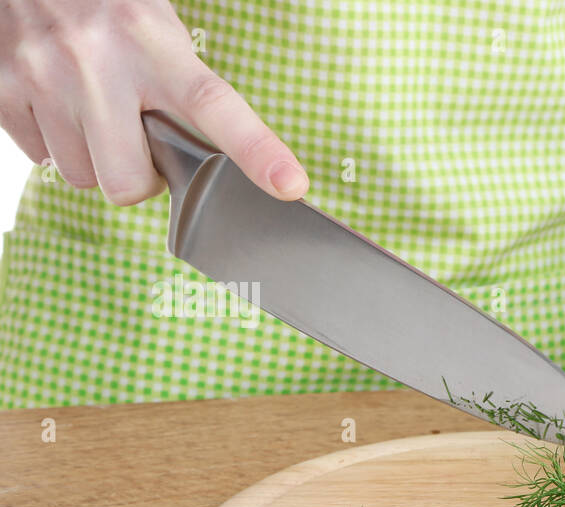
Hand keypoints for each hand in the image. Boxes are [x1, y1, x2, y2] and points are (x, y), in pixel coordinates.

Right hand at [0, 0, 307, 204]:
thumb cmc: (106, 5)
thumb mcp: (156, 30)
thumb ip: (181, 88)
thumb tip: (217, 160)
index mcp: (152, 42)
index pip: (215, 106)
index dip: (257, 151)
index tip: (290, 185)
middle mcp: (96, 61)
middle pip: (129, 182)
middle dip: (138, 178)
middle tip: (139, 143)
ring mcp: (42, 77)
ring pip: (84, 177)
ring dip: (95, 157)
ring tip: (94, 109)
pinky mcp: (2, 89)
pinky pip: (42, 159)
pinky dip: (55, 142)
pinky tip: (59, 103)